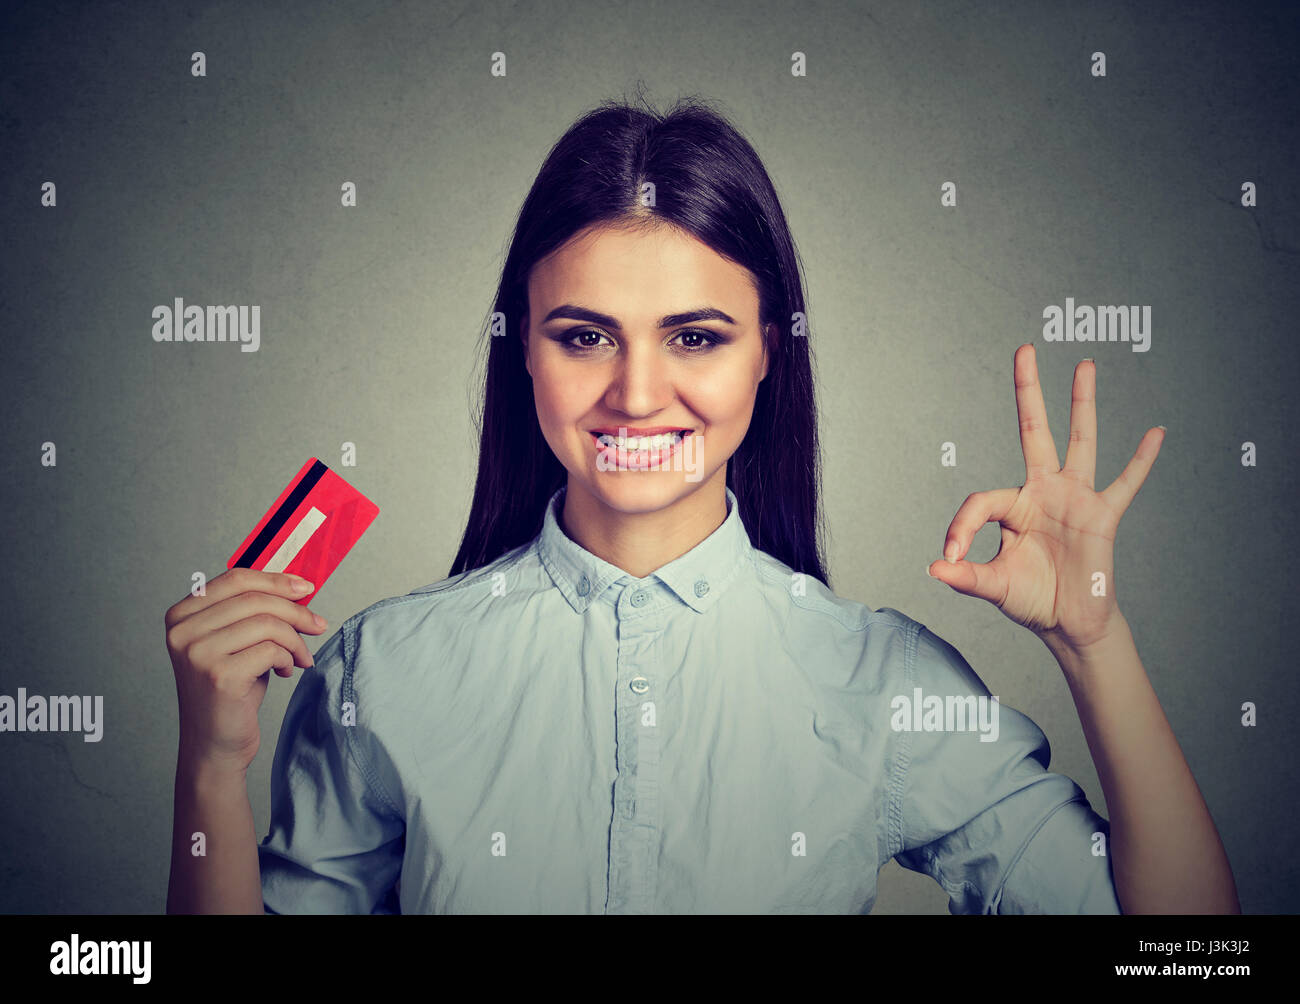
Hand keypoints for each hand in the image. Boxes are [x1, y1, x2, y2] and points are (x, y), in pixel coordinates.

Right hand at [165, 568, 328, 773]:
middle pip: (255, 600)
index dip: (276, 580)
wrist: (214, 744)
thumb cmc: (232, 690)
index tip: (306, 588)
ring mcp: (198, 653)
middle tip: (318, 626)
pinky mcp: (219, 676)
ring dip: (295, 640)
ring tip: (299, 657)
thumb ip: (254, 611)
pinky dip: (288, 658)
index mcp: (182, 615)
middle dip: (296, 611)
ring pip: (267, 624)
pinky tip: (285, 672)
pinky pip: (271, 650)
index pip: (236, 579)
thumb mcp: (237, 641)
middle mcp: (183, 631)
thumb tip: (297, 585)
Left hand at [926, 343, 1163, 652]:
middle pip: (1034, 431)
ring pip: (1081, 441)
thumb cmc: (1030, 600)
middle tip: (1024, 350)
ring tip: (1084, 365)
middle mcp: (1043, 492)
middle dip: (1028, 392)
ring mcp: (1075, 499)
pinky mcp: (1104, 515)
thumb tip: (933, 567)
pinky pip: (1126, 483)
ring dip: (1082, 403)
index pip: (981, 501)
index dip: (961, 526)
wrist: (1069, 623)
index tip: (950, 555)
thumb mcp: (993, 587)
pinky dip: (1141, 460)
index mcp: (1012, 507)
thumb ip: (965, 576)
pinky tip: (1155, 432)